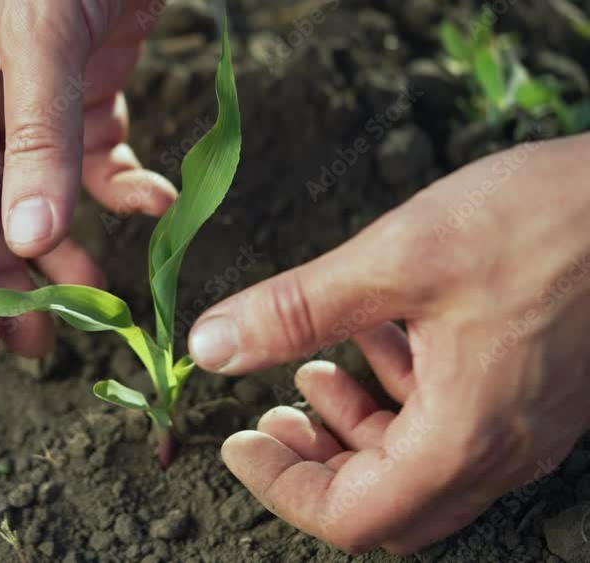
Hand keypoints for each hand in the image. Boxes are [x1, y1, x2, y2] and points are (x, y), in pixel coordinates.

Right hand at [0, 1, 175, 362]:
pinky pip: (93, 162)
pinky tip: (154, 203)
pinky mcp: (85, 97)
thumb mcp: (38, 36)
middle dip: (2, 281)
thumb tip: (30, 241)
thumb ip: (35, 137)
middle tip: (34, 347)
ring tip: (91, 306)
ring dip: (60, 255)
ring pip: (32, 202)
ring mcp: (27, 105)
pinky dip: (122, 188)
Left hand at [188, 133, 589, 552]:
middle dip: (315, 465)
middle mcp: (501, 451)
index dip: (281, 486)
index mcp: (465, 438)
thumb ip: (295, 311)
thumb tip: (211, 347)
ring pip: (416, 465)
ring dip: (353, 428)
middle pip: (384, 502)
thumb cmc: (542, 222)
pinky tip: (374, 335)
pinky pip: (452, 422)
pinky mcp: (535, 392)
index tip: (237, 440)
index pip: (351, 516)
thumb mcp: (395, 260)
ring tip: (311, 371)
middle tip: (270, 418)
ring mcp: (524, 426)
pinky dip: (399, 393)